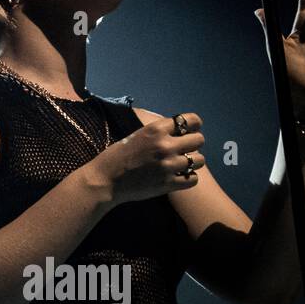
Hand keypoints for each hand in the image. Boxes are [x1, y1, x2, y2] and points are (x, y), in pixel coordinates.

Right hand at [87, 112, 205, 205]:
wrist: (105, 180)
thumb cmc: (116, 156)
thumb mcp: (136, 135)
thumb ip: (157, 132)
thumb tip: (177, 131)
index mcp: (156, 129)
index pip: (191, 120)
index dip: (193, 125)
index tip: (189, 131)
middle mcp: (165, 145)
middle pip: (199, 140)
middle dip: (193, 144)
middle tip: (184, 150)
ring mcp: (168, 165)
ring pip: (199, 160)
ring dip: (192, 162)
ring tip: (182, 165)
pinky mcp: (169, 183)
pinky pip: (193, 179)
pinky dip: (188, 178)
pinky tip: (179, 177)